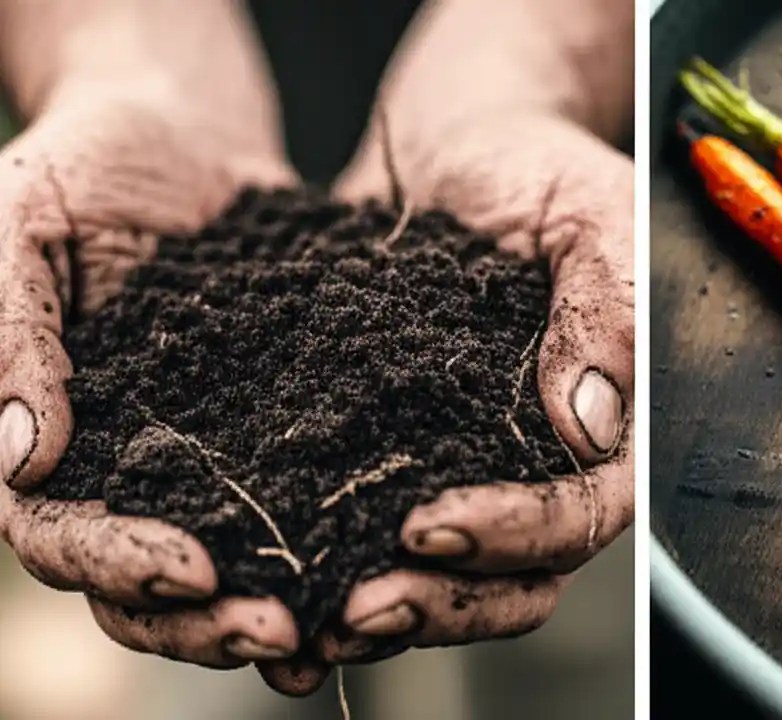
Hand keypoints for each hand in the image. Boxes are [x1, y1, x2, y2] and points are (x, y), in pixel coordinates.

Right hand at [0, 92, 303, 668]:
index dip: (120, 566)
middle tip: (280, 633)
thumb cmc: (80, 166)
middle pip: (151, 582)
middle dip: (208, 621)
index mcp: (49, 439)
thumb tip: (19, 460)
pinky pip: (308, 491)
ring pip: (235, 559)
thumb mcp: (18, 230)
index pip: (64, 535)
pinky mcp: (282, 422)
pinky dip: (340, 540)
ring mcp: (208, 452)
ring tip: (342, 631)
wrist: (179, 126)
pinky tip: (388, 564)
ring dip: (281, 604)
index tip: (192, 572)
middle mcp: (130, 466)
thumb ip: (13, 337)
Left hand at [258, 109, 634, 692]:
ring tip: (311, 621)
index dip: (517, 534)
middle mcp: (540, 465)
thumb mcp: (594, 216)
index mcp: (606, 422)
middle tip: (360, 609)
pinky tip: (278, 578)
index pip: (582, 513)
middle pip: (518, 576)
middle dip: (444, 602)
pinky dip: (333, 566)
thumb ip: (609, 311)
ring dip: (389, 608)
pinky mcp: (395, 455)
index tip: (435, 524)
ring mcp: (470, 468)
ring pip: (448, 576)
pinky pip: (374, 530)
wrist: (457, 148)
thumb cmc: (538, 169)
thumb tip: (591, 425)